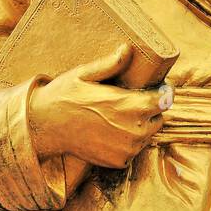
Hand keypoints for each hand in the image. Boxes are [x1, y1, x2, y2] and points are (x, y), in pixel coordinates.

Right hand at [27, 43, 165, 168]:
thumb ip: (110, 64)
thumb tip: (127, 49)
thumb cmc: (64, 96)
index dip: (164, 93)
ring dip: (140, 127)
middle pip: (159, 118)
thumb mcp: (84, 74)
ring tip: (118, 117)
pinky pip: (134, 151)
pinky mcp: (119, 162)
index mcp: (130, 105)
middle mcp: (133, 130)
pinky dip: (127, 143)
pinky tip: (110, 132)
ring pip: (147, 135)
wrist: (44, 126)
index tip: (158, 89)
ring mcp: (127, 148)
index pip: (166, 100)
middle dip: (150, 110)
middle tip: (131, 102)